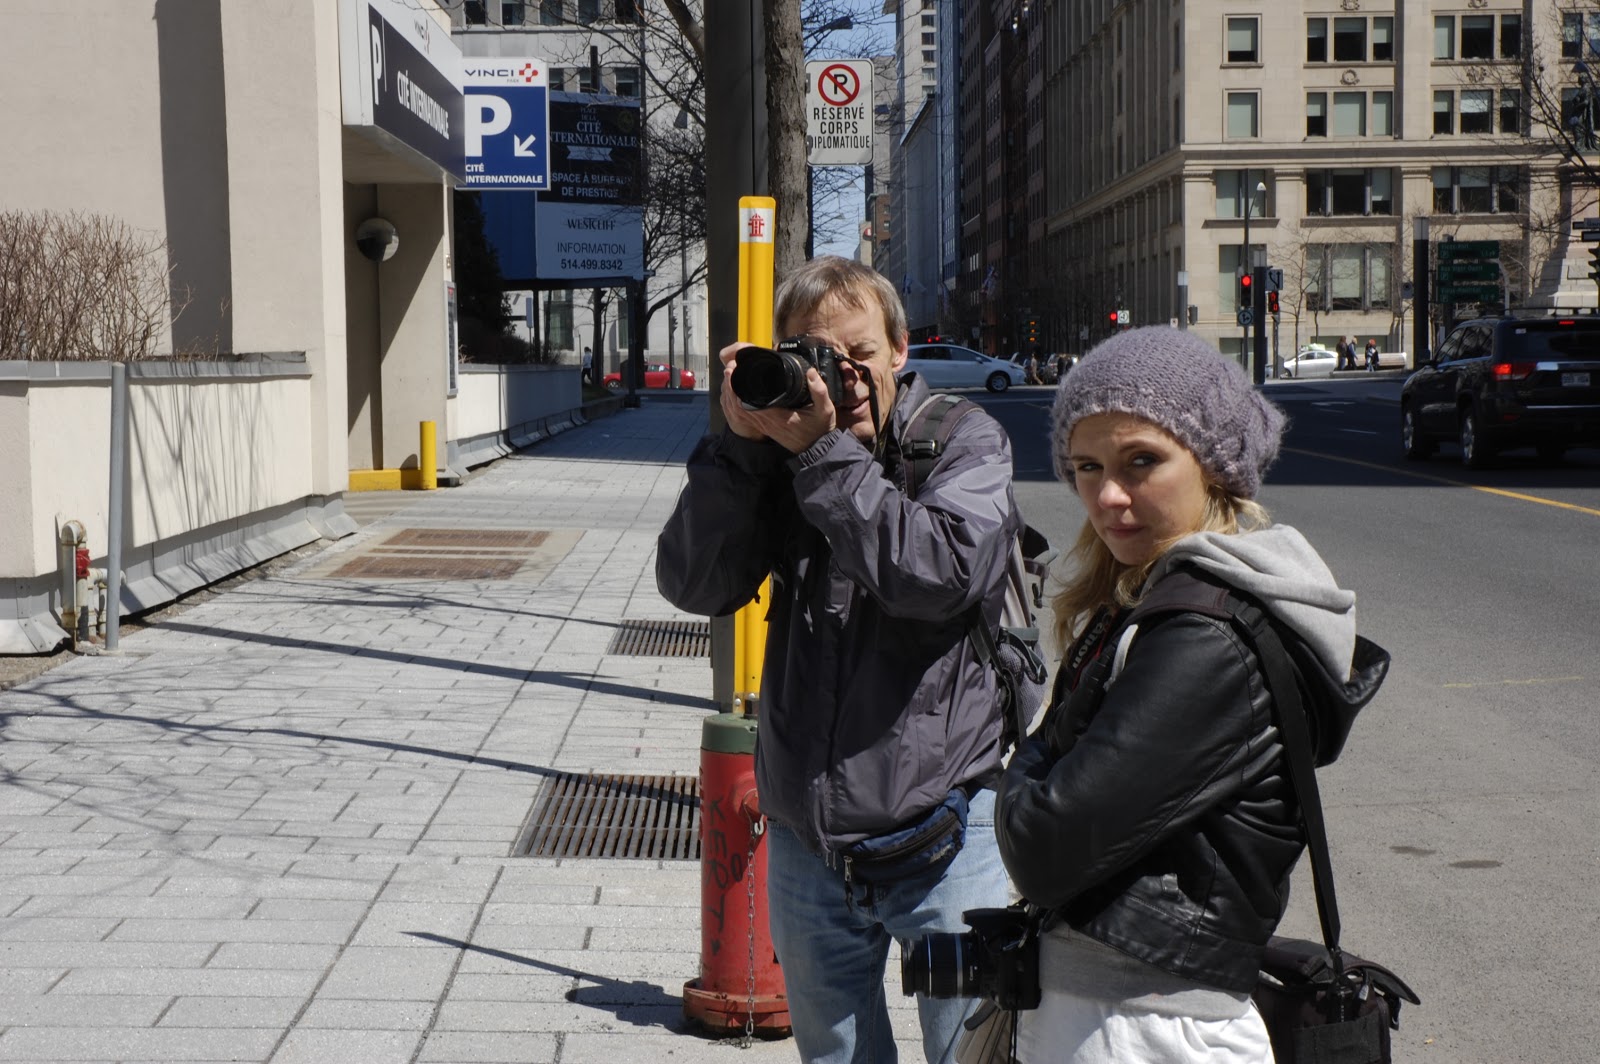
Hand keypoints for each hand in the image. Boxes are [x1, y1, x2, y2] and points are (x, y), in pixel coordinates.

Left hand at [719, 344, 837, 452]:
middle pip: (736, 404)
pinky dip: (737, 402)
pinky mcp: (764, 426)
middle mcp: (765, 421)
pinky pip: (744, 414)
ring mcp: (763, 425)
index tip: (735, 368)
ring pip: (737, 410)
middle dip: (730, 385)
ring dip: (731, 393)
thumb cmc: (819, 430)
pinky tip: (739, 390)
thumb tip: (811, 373)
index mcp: (776, 416)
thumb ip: (819, 391)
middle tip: (731, 367)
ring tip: (732, 375)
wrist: (817, 449)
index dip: (736, 385)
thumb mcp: (825, 410)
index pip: (748, 400)